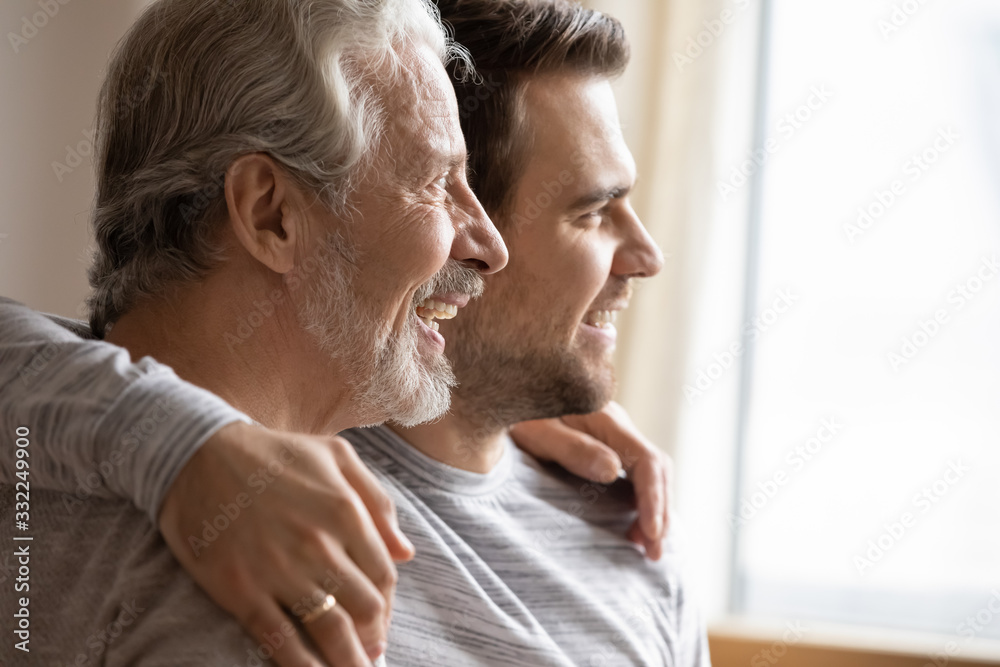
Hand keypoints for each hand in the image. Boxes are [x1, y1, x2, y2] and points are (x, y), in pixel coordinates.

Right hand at [158, 421, 413, 666]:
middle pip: (365, 607)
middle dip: (374, 635)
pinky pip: (281, 640)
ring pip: (332, 630)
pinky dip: (303, 665)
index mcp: (345, 512)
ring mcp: (281, 571)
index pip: (383, 575)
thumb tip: (405, 551)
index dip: (387, 604)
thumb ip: (377, 501)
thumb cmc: (273, 454)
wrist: (197, 455)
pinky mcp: (242, 591)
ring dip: (350, 659)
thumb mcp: (336, 456)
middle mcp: (319, 545)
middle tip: (371, 650)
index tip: (381, 618)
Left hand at [509, 401, 670, 558]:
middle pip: (656, 468)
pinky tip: (632, 523)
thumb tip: (613, 471)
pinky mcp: (603, 444)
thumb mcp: (536, 430)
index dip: (653, 498)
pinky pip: (634, 472)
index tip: (650, 532)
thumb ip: (572, 449)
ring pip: (649, 472)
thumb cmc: (513, 412)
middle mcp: (616, 425)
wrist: (502, 392)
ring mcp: (612, 434)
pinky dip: (640, 500)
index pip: (646, 460)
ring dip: (653, 508)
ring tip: (645, 546)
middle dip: (660, 511)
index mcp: (605, 419)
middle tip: (654, 553)